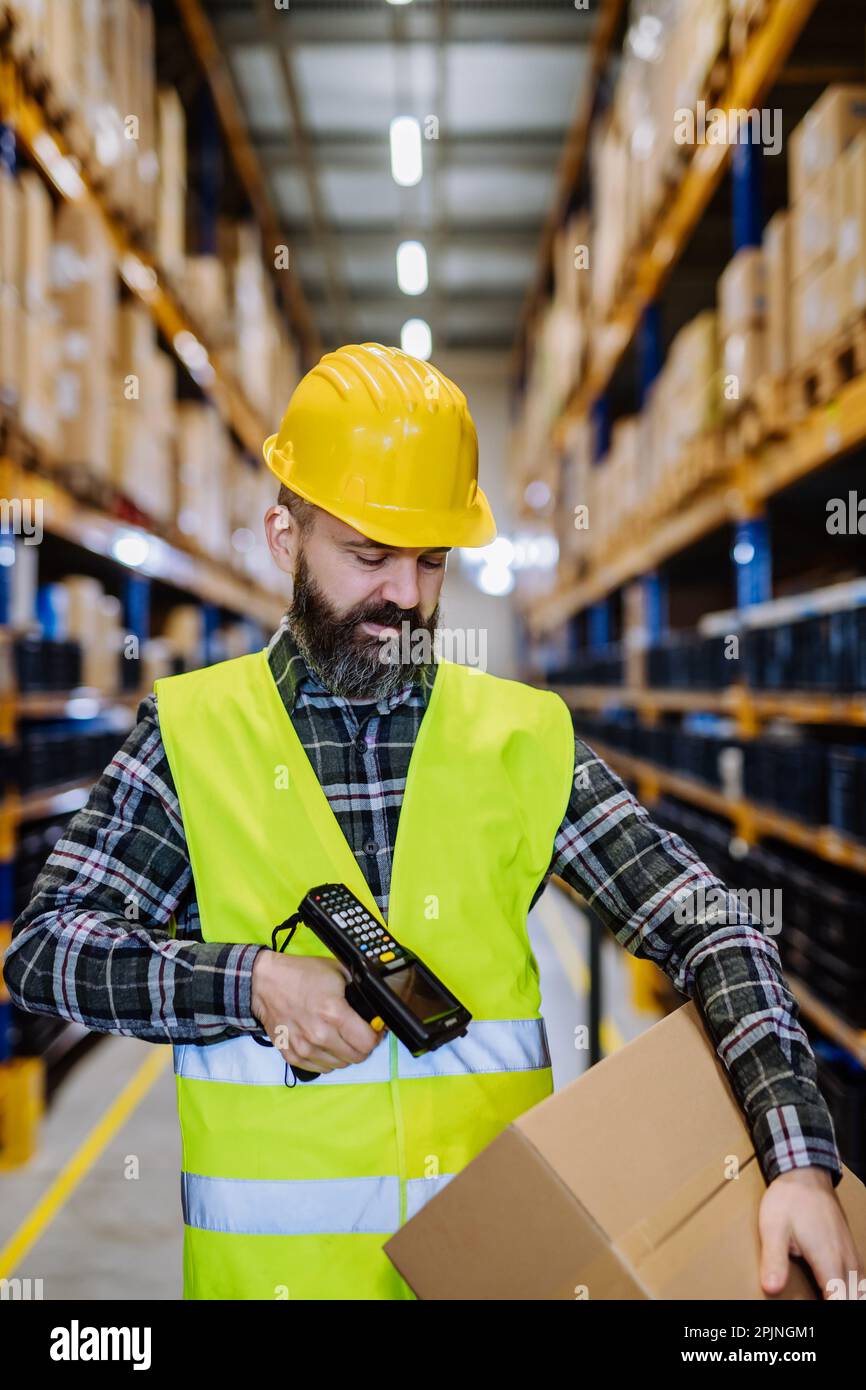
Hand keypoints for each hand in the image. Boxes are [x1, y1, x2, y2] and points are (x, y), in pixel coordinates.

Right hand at [251, 949, 385, 1073]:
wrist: (265, 983)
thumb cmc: (301, 975)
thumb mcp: (338, 972)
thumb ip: (360, 991)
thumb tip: (375, 1009)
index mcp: (333, 1013)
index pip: (368, 1042)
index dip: (375, 1035)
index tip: (373, 1029)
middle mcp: (319, 1035)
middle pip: (357, 1057)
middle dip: (362, 1045)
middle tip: (356, 1032)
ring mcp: (304, 1048)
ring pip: (340, 1065)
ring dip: (344, 1053)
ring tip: (338, 1035)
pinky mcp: (292, 1055)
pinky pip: (320, 1068)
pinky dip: (326, 1058)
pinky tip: (323, 1042)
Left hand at [759, 1166, 863, 1297]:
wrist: (805, 1173)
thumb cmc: (789, 1200)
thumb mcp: (773, 1228)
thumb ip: (774, 1260)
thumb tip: (771, 1288)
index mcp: (828, 1260)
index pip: (839, 1301)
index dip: (831, 1310)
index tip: (815, 1315)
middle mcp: (845, 1260)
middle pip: (852, 1297)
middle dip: (838, 1304)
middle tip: (818, 1302)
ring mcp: (850, 1253)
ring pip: (859, 1288)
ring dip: (848, 1296)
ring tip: (827, 1298)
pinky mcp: (849, 1248)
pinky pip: (858, 1277)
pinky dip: (851, 1289)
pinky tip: (839, 1291)